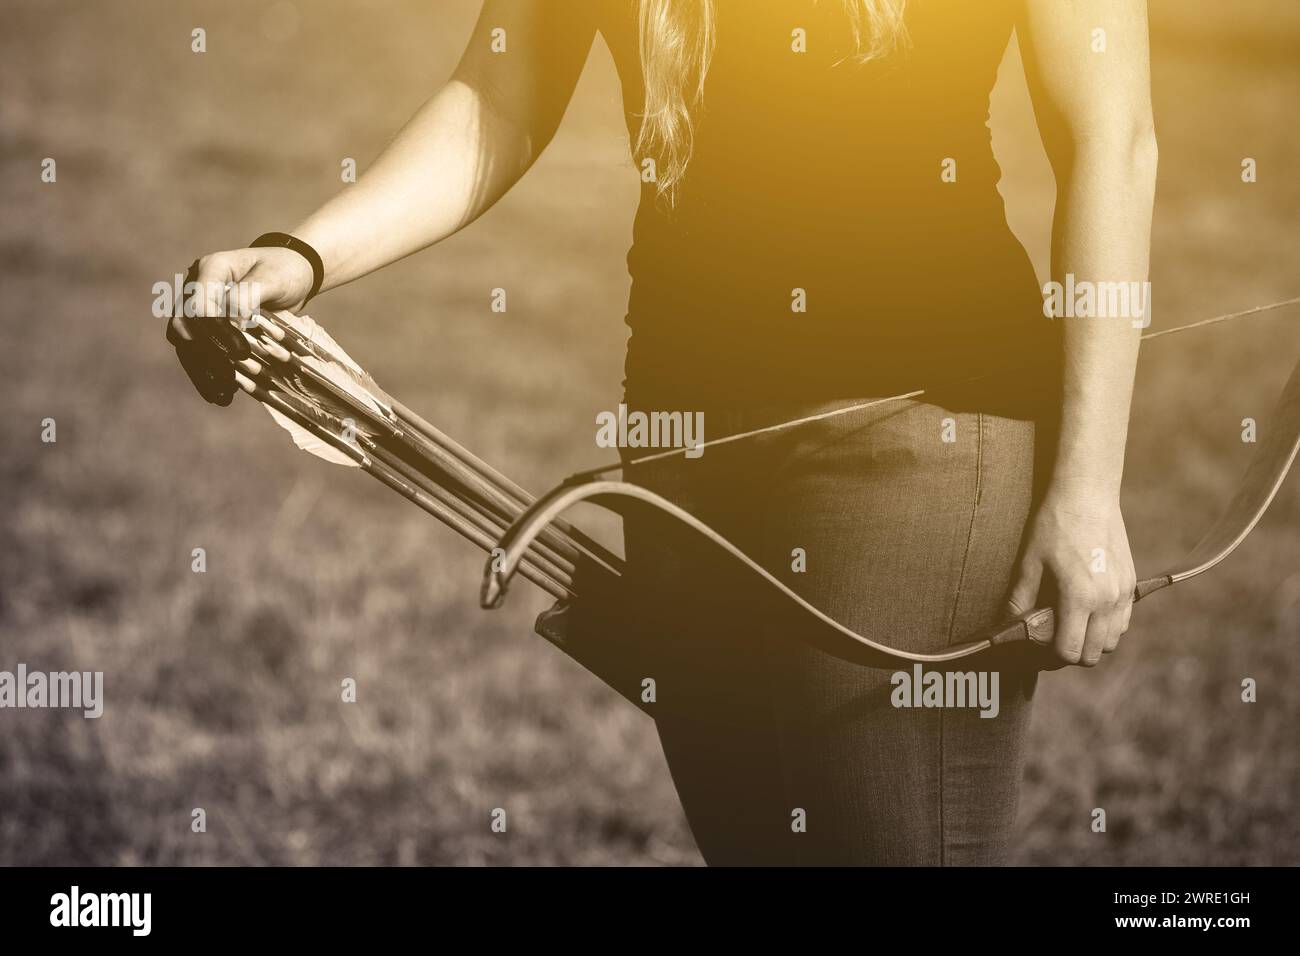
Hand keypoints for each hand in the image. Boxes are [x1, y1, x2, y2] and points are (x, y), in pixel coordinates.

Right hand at [166, 247, 315, 404]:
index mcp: (211, 268)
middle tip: (232, 378)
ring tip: (224, 394)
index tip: (241, 353)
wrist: (287, 274)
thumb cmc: (283, 272)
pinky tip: (222, 394)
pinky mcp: (206, 327)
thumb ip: (250, 295)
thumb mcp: (273, 279)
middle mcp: (195, 287)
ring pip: (186, 343)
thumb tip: (235, 320)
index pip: (200, 304)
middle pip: (184, 325)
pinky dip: (208, 373)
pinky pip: (198, 352)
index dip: (216, 331)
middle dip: (208, 354)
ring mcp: (197, 308)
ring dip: (204, 369)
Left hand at [1006, 488, 1135, 665]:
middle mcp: (1107, 600)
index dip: (1052, 655)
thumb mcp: (1030, 561)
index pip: (1070, 650)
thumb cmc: (1055, 524)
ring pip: (1113, 640)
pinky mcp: (1130, 582)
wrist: (1088, 494)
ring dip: (1092, 641)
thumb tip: (1010, 623)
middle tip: (1053, 639)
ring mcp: (1123, 592)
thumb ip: (1021, 598)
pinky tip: (1089, 612)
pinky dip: (1108, 626)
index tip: (1039, 646)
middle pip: (1094, 653)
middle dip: (1073, 653)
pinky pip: (1124, 621)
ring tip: (1071, 626)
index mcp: (1079, 598)